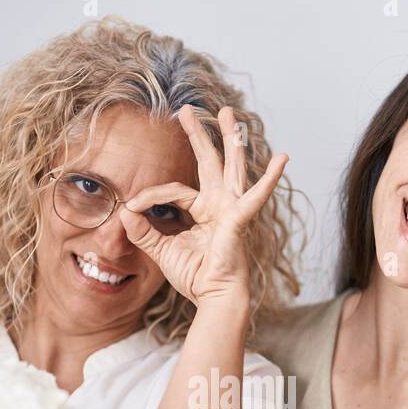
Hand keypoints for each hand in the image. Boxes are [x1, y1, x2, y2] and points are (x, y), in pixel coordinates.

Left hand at [118, 105, 287, 307]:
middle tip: (187, 109)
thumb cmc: (195, 276)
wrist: (214, 298)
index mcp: (204, 210)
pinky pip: (255, 196)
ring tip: (228, 113)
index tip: (131, 207)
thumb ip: (143, 231)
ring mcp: (233, 209)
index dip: (150, 196)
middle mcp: (220, 204)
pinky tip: (283, 159)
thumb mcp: (161, 250)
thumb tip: (124, 211)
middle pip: (210, 161)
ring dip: (231, 138)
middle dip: (199, 134)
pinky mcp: (240, 219)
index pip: (174, 190)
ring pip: (232, 166)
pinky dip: (269, 179)